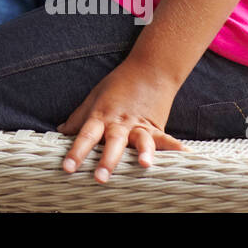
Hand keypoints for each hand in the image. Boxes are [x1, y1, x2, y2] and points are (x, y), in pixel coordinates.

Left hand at [56, 58, 187, 182]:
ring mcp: (139, 125)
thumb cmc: (117, 85)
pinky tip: (186, 155)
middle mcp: (120, 123)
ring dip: (142, 152)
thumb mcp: (93, 98)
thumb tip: (61, 131)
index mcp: (101, 116)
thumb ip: (78, 118)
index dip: (76, 152)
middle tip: (100, 177)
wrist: (147, 70)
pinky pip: (166, 138)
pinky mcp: (156, 127)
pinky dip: (176, 147)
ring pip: (140, 140)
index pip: (85, 136)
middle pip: (112, 141)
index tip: (68, 168)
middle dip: (107, 160)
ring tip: (143, 165)